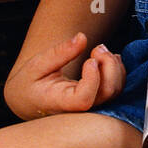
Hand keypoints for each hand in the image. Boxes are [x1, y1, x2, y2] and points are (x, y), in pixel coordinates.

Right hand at [9, 32, 125, 119]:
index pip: (84, 99)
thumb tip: (82, 37)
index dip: (93, 78)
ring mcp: (91, 107)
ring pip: (115, 90)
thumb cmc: (30, 83)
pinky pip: (116, 88)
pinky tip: (105, 58)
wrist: (29, 99)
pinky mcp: (98, 101)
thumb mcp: (36, 65)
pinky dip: (117, 70)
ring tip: (99, 49)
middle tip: (97, 48)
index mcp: (60, 103)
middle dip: (108, 65)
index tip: (90, 59)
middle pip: (107, 93)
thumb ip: (59, 53)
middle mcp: (79, 110)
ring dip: (114, 65)